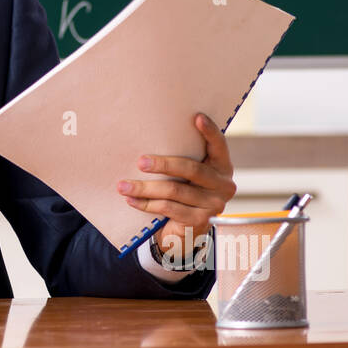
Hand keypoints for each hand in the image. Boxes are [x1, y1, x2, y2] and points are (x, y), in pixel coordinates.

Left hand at [116, 113, 236, 264]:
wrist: (186, 229)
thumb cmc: (182, 192)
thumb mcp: (187, 174)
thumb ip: (183, 157)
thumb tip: (150, 135)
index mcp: (222, 166)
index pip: (219, 145)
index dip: (210, 131)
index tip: (197, 117)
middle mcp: (223, 185)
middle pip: (191, 169)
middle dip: (162, 165)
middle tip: (140, 162)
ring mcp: (214, 205)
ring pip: (174, 191)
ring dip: (144, 188)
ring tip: (123, 185)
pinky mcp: (200, 221)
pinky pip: (169, 208)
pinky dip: (147, 204)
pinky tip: (131, 200)